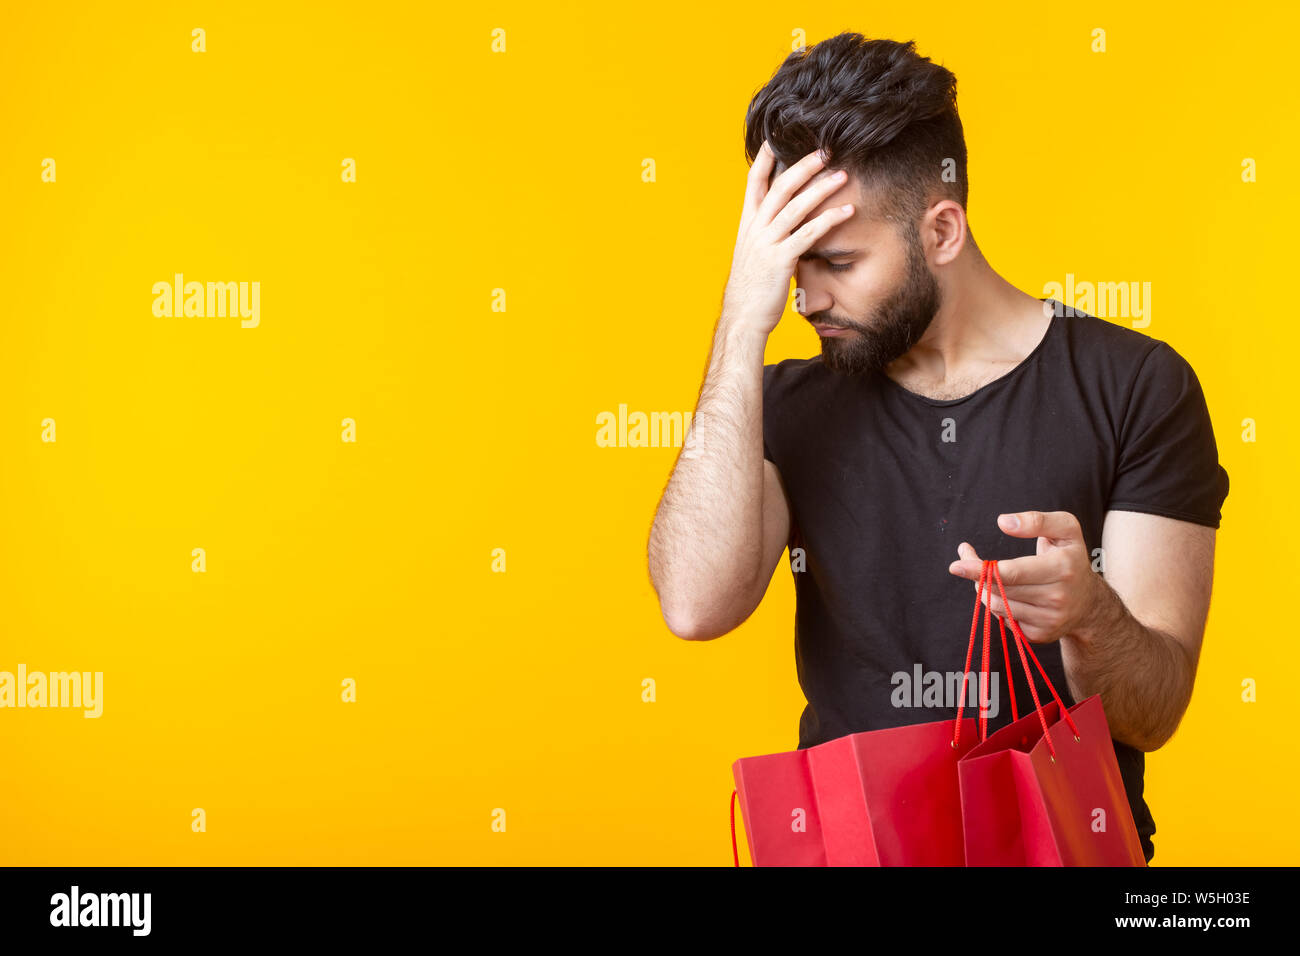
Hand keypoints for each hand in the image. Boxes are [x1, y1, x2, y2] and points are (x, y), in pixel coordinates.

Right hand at [720, 141, 854, 335]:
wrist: (742, 317)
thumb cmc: (751, 287)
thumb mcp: (753, 253)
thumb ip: (765, 232)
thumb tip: (782, 219)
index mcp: (748, 223)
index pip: (755, 182)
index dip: (767, 158)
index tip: (779, 137)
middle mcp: (755, 228)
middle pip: (780, 187)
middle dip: (804, 166)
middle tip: (826, 150)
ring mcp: (767, 243)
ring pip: (796, 206)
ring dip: (821, 188)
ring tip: (843, 175)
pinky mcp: (781, 260)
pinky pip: (808, 234)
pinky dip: (830, 220)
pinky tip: (848, 211)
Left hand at [946, 510, 1103, 643]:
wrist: (1090, 602)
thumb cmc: (1070, 557)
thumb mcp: (1066, 529)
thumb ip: (1037, 520)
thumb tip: (1003, 522)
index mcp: (1063, 567)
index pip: (1012, 573)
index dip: (981, 569)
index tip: (956, 565)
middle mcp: (1058, 597)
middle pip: (1000, 590)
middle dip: (978, 575)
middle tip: (966, 562)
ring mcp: (1050, 620)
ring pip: (998, 606)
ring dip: (985, 590)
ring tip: (993, 577)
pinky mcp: (1040, 636)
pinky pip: (1004, 621)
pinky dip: (998, 606)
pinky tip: (1009, 595)